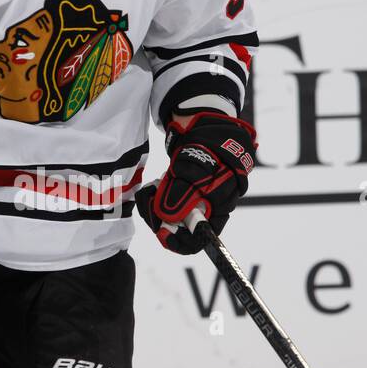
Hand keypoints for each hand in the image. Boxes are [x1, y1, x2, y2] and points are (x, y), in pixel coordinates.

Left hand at [135, 111, 255, 251]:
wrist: (207, 125)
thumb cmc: (207, 149)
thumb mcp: (192, 172)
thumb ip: (180, 196)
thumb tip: (167, 219)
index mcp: (217, 210)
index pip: (199, 240)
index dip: (178, 242)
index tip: (160, 232)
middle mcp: (207, 209)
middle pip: (180, 229)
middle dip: (161, 218)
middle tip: (149, 201)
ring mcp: (195, 200)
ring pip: (171, 215)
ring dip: (157, 205)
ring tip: (153, 188)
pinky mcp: (185, 190)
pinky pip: (168, 202)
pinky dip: (158, 196)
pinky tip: (155, 184)